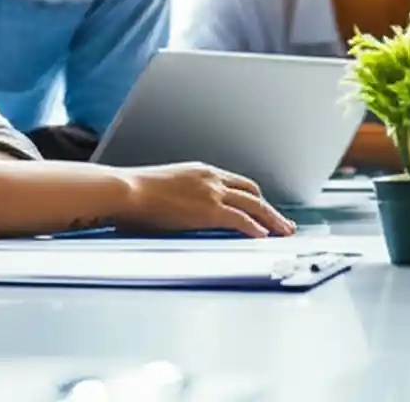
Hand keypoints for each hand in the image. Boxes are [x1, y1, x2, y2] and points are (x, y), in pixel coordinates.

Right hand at [121, 163, 295, 237]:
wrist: (126, 190)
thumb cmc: (133, 194)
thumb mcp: (162, 189)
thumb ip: (177, 198)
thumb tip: (174, 212)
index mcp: (201, 172)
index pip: (236, 183)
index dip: (252, 196)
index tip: (260, 207)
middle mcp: (212, 178)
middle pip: (251, 191)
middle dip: (268, 207)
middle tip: (281, 221)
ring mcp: (213, 192)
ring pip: (254, 205)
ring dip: (272, 219)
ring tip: (284, 231)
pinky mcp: (210, 209)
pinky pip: (242, 219)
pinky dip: (256, 228)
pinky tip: (264, 236)